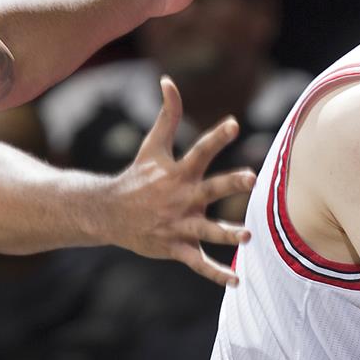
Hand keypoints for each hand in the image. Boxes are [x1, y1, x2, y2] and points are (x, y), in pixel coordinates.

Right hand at [104, 76, 253, 285]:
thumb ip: (167, 114)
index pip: (199, 150)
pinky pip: (198, 263)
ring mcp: (178, 225)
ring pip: (205, 231)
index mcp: (177, 173)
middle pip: (209, 189)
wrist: (108, 213)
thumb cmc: (137, 176)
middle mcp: (180, 198)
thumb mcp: (152, 145)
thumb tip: (168, 79)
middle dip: (229, 184)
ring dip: (225, 234)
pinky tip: (236, 280)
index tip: (234, 124)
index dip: (216, 137)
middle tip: (250, 178)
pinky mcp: (176, 247)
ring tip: (245, 236)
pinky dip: (216, 273)